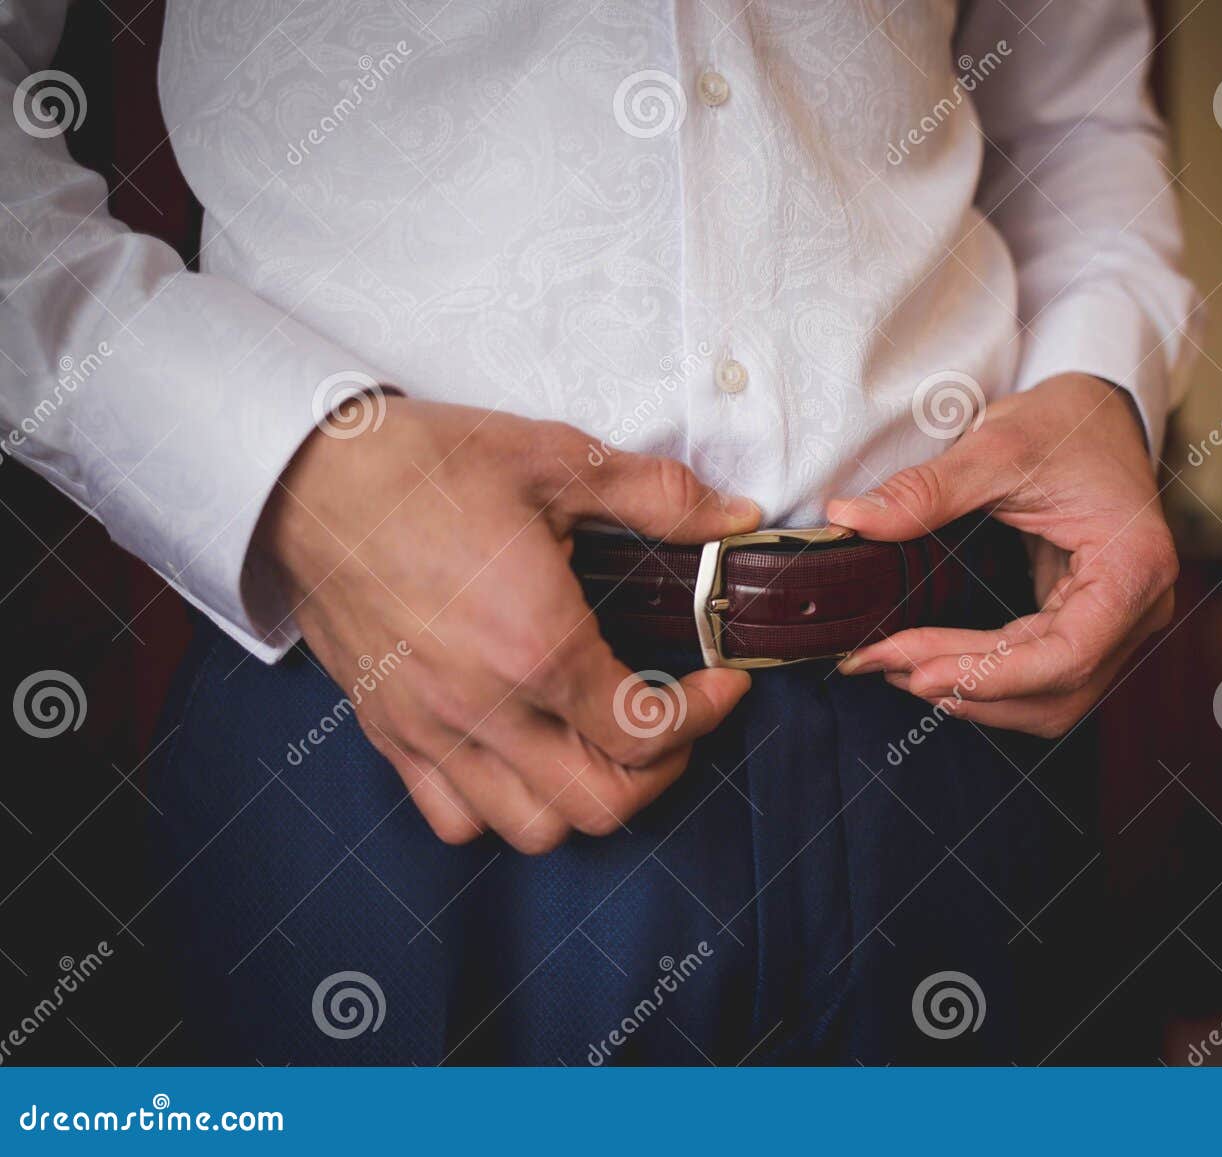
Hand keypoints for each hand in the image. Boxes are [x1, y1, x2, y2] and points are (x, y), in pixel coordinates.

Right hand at [259, 397, 762, 851]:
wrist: (305, 477)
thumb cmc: (426, 467)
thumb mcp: (557, 461)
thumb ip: (658, 497)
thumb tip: (735, 516)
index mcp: (536, 644)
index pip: (647, 733)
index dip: (706, 715)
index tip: (721, 685)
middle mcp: (485, 706)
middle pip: (600, 805)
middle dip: (661, 772)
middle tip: (675, 718)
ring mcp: (431, 729)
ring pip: (530, 828)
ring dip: (585, 797)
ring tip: (602, 741)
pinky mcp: (390, 733)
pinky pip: (453, 817)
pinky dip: (501, 806)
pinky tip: (524, 753)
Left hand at [827, 373, 1176, 737]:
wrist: (1099, 414)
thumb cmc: (1066, 425)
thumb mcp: (997, 448)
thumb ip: (927, 491)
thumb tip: (852, 518)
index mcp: (1134, 567)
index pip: (1068, 656)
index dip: (990, 676)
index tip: (917, 669)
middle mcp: (1139, 608)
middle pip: (1055, 688)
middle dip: (967, 686)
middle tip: (884, 662)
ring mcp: (1120, 624)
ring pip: (1050, 698)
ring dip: (975, 695)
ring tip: (899, 668)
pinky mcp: (1090, 625)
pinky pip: (1042, 676)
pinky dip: (988, 679)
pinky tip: (933, 664)